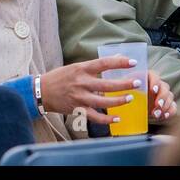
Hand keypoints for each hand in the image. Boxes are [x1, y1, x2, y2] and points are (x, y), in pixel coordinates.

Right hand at [40, 57, 175, 125]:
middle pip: (108, 85)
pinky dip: (107, 120)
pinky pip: (95, 117)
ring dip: (119, 101)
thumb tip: (115, 59)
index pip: (104, 63)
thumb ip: (94, 66)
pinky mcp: (77, 109)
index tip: (133, 62)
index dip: (119, 62)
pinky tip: (117, 118)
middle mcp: (82, 82)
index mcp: (82, 69)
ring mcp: (80, 97)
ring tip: (130, 98)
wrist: (41, 91)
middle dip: (125, 84)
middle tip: (138, 83)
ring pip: (104, 102)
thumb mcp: (76, 67)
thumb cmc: (60, 77)